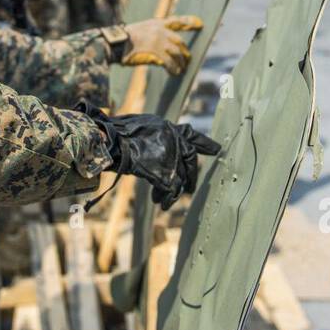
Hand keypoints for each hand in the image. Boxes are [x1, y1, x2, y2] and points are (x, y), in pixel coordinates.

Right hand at [78, 101, 220, 209]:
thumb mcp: (144, 126)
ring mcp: (170, 157)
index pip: (192, 136)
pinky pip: (171, 189)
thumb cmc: (120, 133)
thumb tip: (159, 141)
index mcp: (169, 128)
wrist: (112, 142)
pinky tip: (162, 203)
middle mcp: (174, 141)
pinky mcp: (164, 173)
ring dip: (174, 190)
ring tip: (166, 199)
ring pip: (180, 177)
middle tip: (190, 188)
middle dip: (190, 176)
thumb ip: (157, 135)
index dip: (204, 143)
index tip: (217, 149)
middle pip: (189, 161)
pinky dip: (167, 198)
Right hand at [121, 15, 202, 75]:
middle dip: (185, 52)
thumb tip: (162, 53)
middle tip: (187, 60)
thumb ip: (152, 37)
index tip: (200, 24)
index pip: (176, 21)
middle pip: (179, 41)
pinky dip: (173, 68)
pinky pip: (169, 62)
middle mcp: (160, 30)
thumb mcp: (139, 31)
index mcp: (156, 23)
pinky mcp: (156, 51)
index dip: (189, 22)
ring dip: (181, 62)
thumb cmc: (123, 40)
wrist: (115, 43)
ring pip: (177, 52)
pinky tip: (174, 73)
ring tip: (181, 69)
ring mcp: (159, 40)